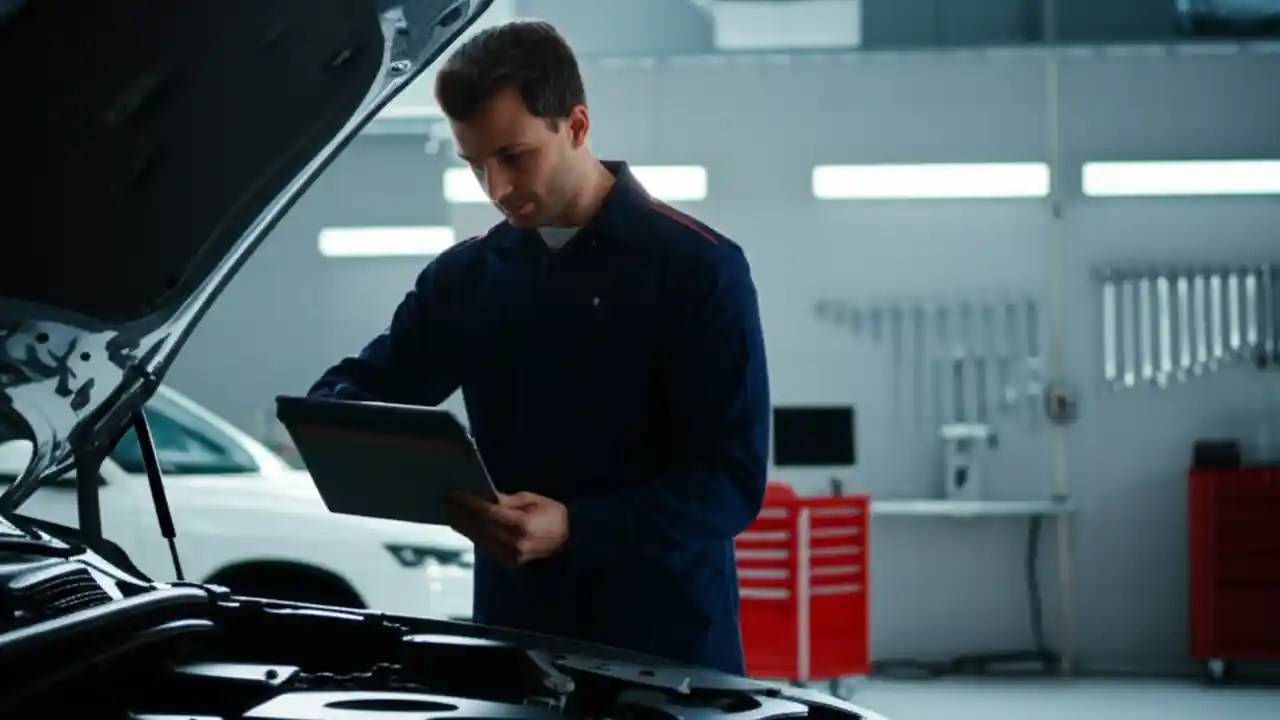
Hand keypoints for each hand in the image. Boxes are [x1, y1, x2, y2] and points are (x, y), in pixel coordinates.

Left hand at [444, 490, 568, 565]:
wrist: (571, 539)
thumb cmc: (553, 513)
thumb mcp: (531, 499)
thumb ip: (506, 500)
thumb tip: (483, 497)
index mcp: (521, 525)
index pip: (487, 513)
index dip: (468, 503)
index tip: (453, 494)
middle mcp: (513, 543)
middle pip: (478, 528)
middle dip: (459, 515)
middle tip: (444, 503)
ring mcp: (511, 556)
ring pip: (478, 540)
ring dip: (462, 526)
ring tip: (450, 513)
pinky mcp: (509, 562)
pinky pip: (485, 548)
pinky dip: (473, 535)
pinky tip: (464, 526)